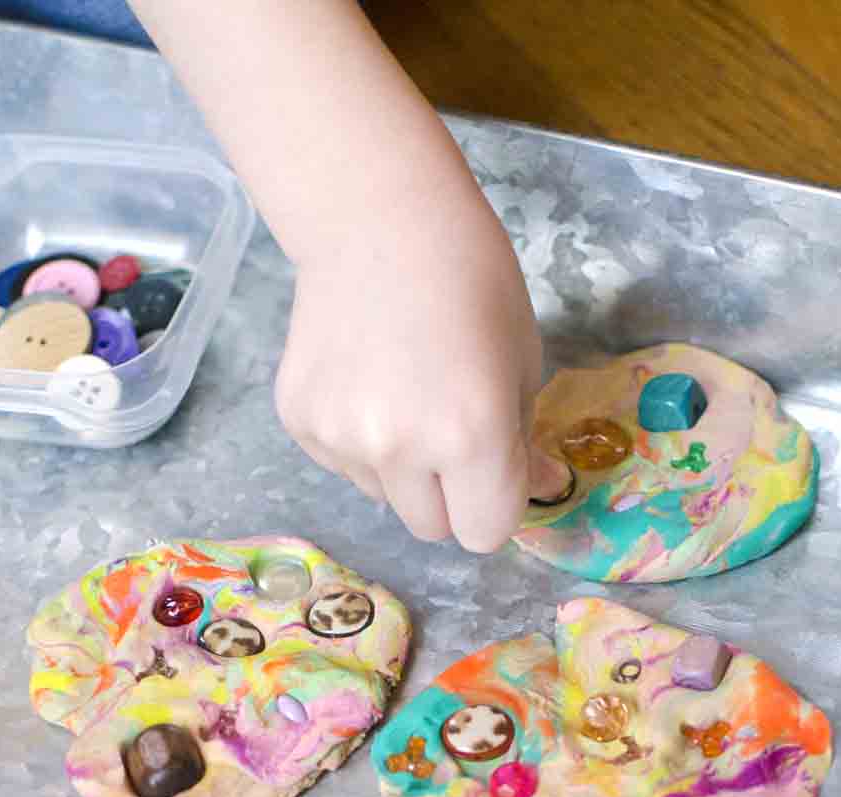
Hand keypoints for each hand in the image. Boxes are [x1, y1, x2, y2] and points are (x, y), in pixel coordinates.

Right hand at [275, 212, 566, 551]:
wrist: (379, 219)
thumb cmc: (472, 280)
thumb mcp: (522, 361)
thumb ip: (525, 441)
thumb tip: (540, 488)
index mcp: (471, 437)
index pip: (484, 534)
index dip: (495, 507)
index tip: (495, 477)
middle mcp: (401, 450)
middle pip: (430, 528)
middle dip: (449, 496)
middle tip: (451, 434)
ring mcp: (342, 438)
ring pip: (383, 497)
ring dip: (401, 468)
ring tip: (404, 391)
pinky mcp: (300, 421)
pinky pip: (341, 465)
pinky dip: (358, 441)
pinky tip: (366, 378)